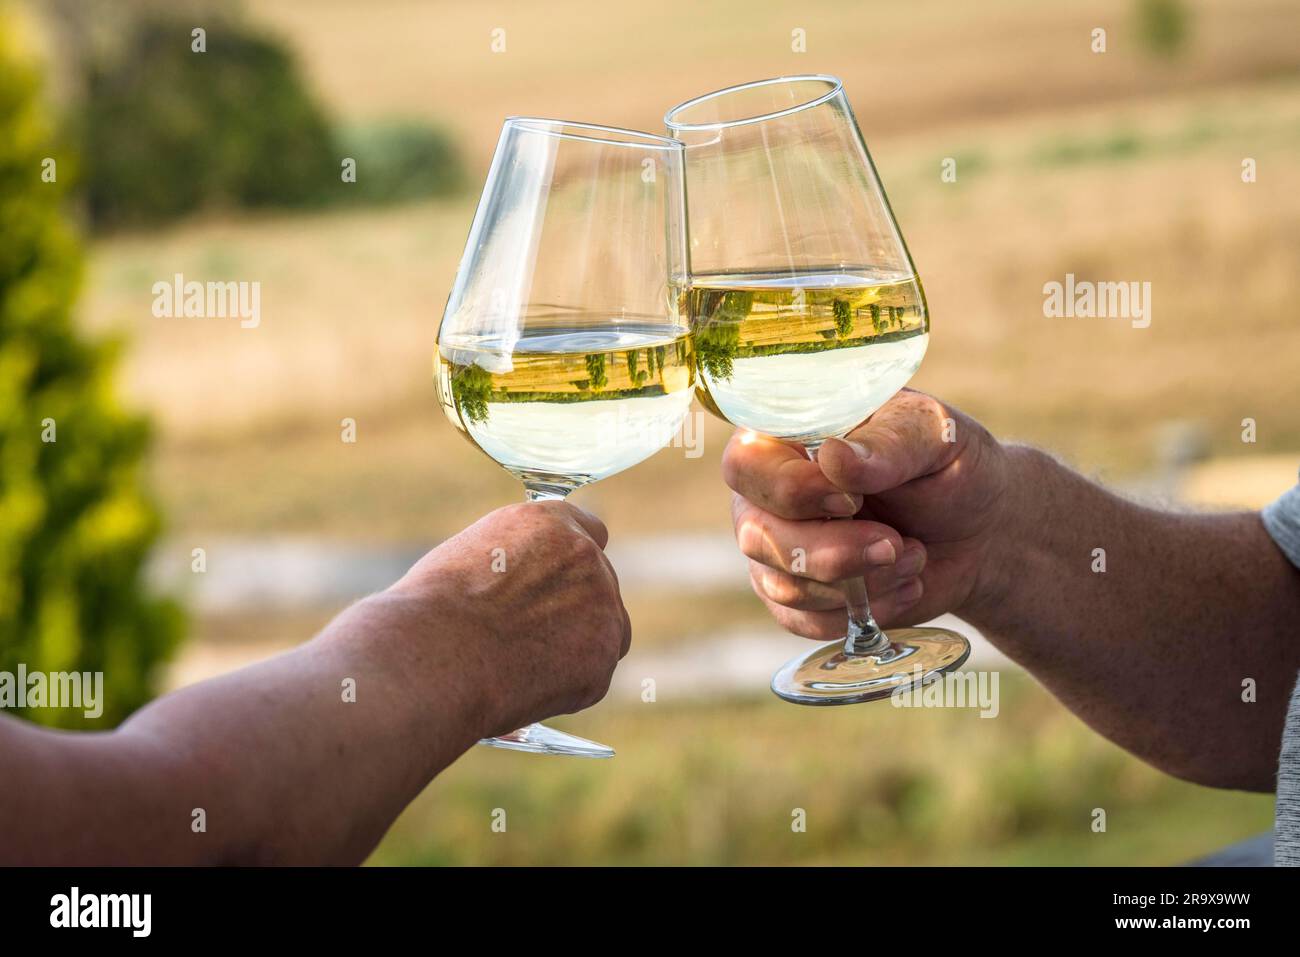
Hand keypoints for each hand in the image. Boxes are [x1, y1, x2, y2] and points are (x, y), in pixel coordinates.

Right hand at [388, 501, 630, 735]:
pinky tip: (525, 687)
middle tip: (528, 639)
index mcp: (550, 523)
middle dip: (572, 610)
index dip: (571, 564)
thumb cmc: (432, 611)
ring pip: (606, 632)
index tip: (559, 584)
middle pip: (599, 586)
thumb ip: (516, 563)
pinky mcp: (603, 659)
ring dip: (576, 648)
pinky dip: (567, 686)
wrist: (434, 656)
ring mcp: (603, 608)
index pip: (590, 532)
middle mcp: (587, 557)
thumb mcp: (470, 558)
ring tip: (520, 665)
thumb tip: (526, 586)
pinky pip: (592, 675)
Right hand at [723, 388, 1011, 638]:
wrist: (979, 532)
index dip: (791, 489)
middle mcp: (765, 493)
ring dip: (858, 582)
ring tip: (913, 556)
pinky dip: (862, 611)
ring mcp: (774, 547)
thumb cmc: (950, 467)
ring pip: (783, 584)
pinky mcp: (796, 595)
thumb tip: (834, 457)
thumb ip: (888, 444)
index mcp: (785, 435)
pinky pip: (803, 621)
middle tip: (895, 544)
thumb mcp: (934, 437)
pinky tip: (904, 586)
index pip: (746, 464)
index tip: (853, 499)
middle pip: (757, 535)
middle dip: (831, 551)